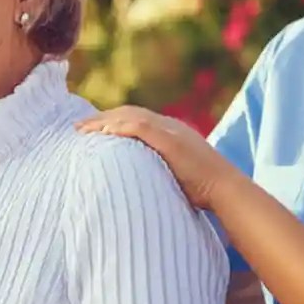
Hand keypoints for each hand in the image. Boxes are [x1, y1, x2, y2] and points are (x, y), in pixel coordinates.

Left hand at [76, 106, 236, 209]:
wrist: (225, 189)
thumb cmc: (203, 190)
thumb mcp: (176, 176)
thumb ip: (158, 171)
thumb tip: (139, 183)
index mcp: (171, 132)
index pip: (135, 119)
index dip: (112, 122)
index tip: (92, 130)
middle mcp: (169, 125)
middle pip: (128, 113)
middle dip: (101, 119)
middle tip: (78, 127)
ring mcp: (170, 130)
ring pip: (130, 117)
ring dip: (103, 122)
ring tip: (82, 129)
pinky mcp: (170, 140)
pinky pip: (139, 127)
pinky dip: (120, 127)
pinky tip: (103, 133)